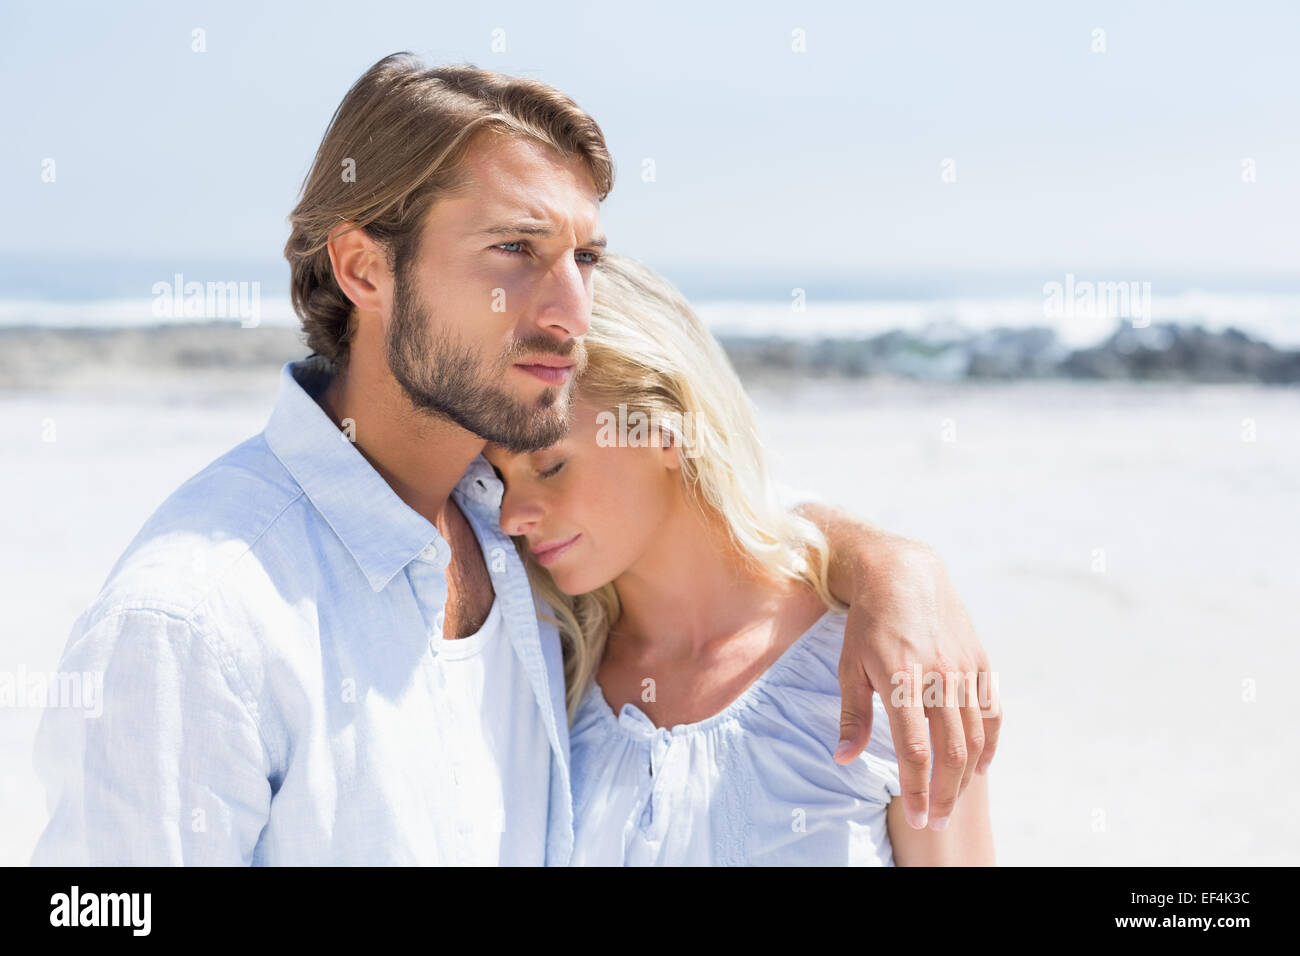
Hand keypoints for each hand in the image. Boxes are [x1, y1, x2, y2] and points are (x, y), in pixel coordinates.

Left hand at [833, 536, 1001, 831]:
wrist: (904, 576)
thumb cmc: (869, 624)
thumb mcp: (850, 666)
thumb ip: (852, 716)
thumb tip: (844, 758)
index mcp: (901, 679)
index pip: (914, 749)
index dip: (917, 788)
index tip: (918, 818)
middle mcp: (938, 676)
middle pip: (950, 751)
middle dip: (945, 793)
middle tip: (937, 820)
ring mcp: (963, 669)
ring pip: (974, 736)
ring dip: (966, 775)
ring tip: (953, 799)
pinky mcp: (979, 662)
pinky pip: (991, 711)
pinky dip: (989, 742)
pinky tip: (980, 765)